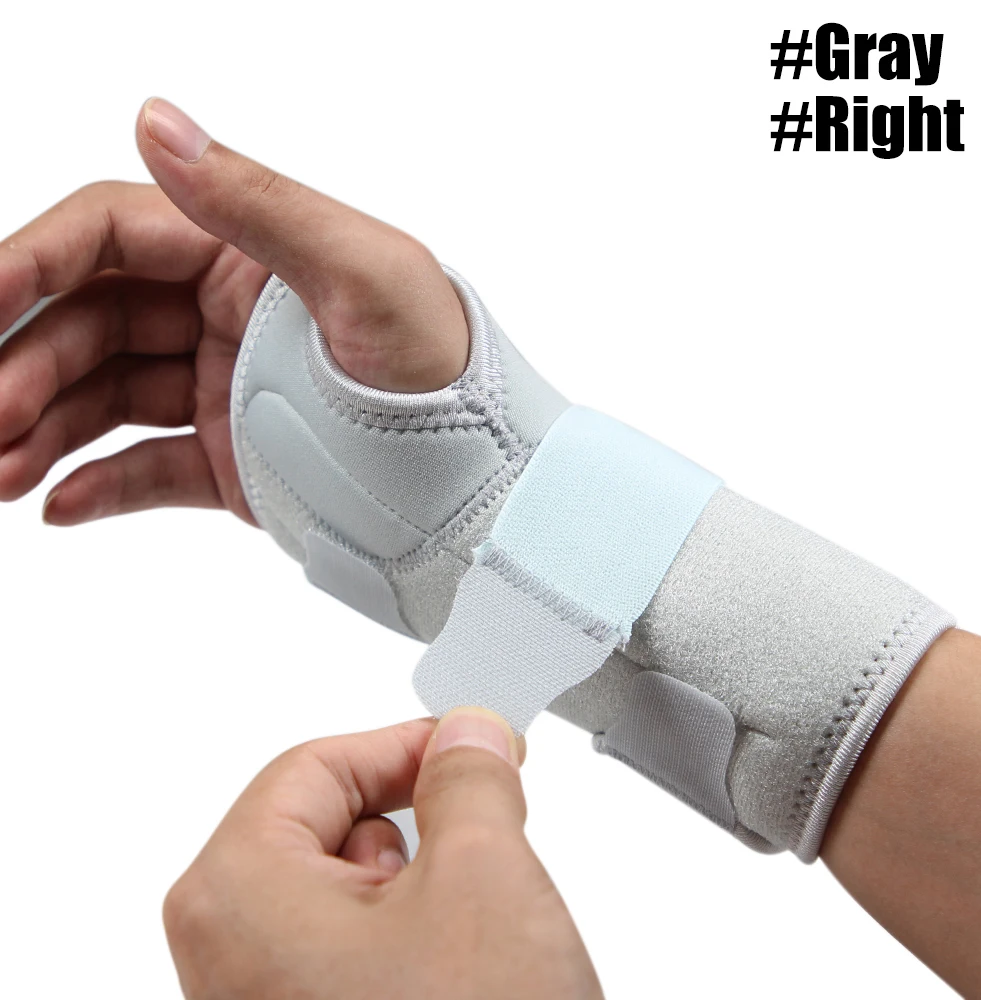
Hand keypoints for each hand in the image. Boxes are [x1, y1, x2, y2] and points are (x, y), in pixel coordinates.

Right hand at [0, 98, 468, 525]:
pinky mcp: (232, 462)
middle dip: (23, 364)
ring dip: (40, 430)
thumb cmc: (448, 372)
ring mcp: (223, 392)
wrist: (482, 484)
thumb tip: (155, 121)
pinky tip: (55, 504)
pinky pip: (147, 469)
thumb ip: (258, 205)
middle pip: (91, 322)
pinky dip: (98, 486)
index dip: (30, 262)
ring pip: (104, 399)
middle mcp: (225, 315)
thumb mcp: (365, 276)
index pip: (113, 237)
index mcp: (251, 255)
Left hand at [163, 709, 601, 998]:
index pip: (316, 763)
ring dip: (425, 885)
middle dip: (417, 819)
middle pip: (329, 824)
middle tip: (484, 829)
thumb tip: (467, 736)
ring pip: (351, 888)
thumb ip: (470, 779)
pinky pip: (357, 949)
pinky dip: (416, 936)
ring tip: (475, 935)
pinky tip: (460, 976)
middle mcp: (230, 954)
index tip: (471, 745)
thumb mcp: (485, 878)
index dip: (405, 743)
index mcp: (238, 893)